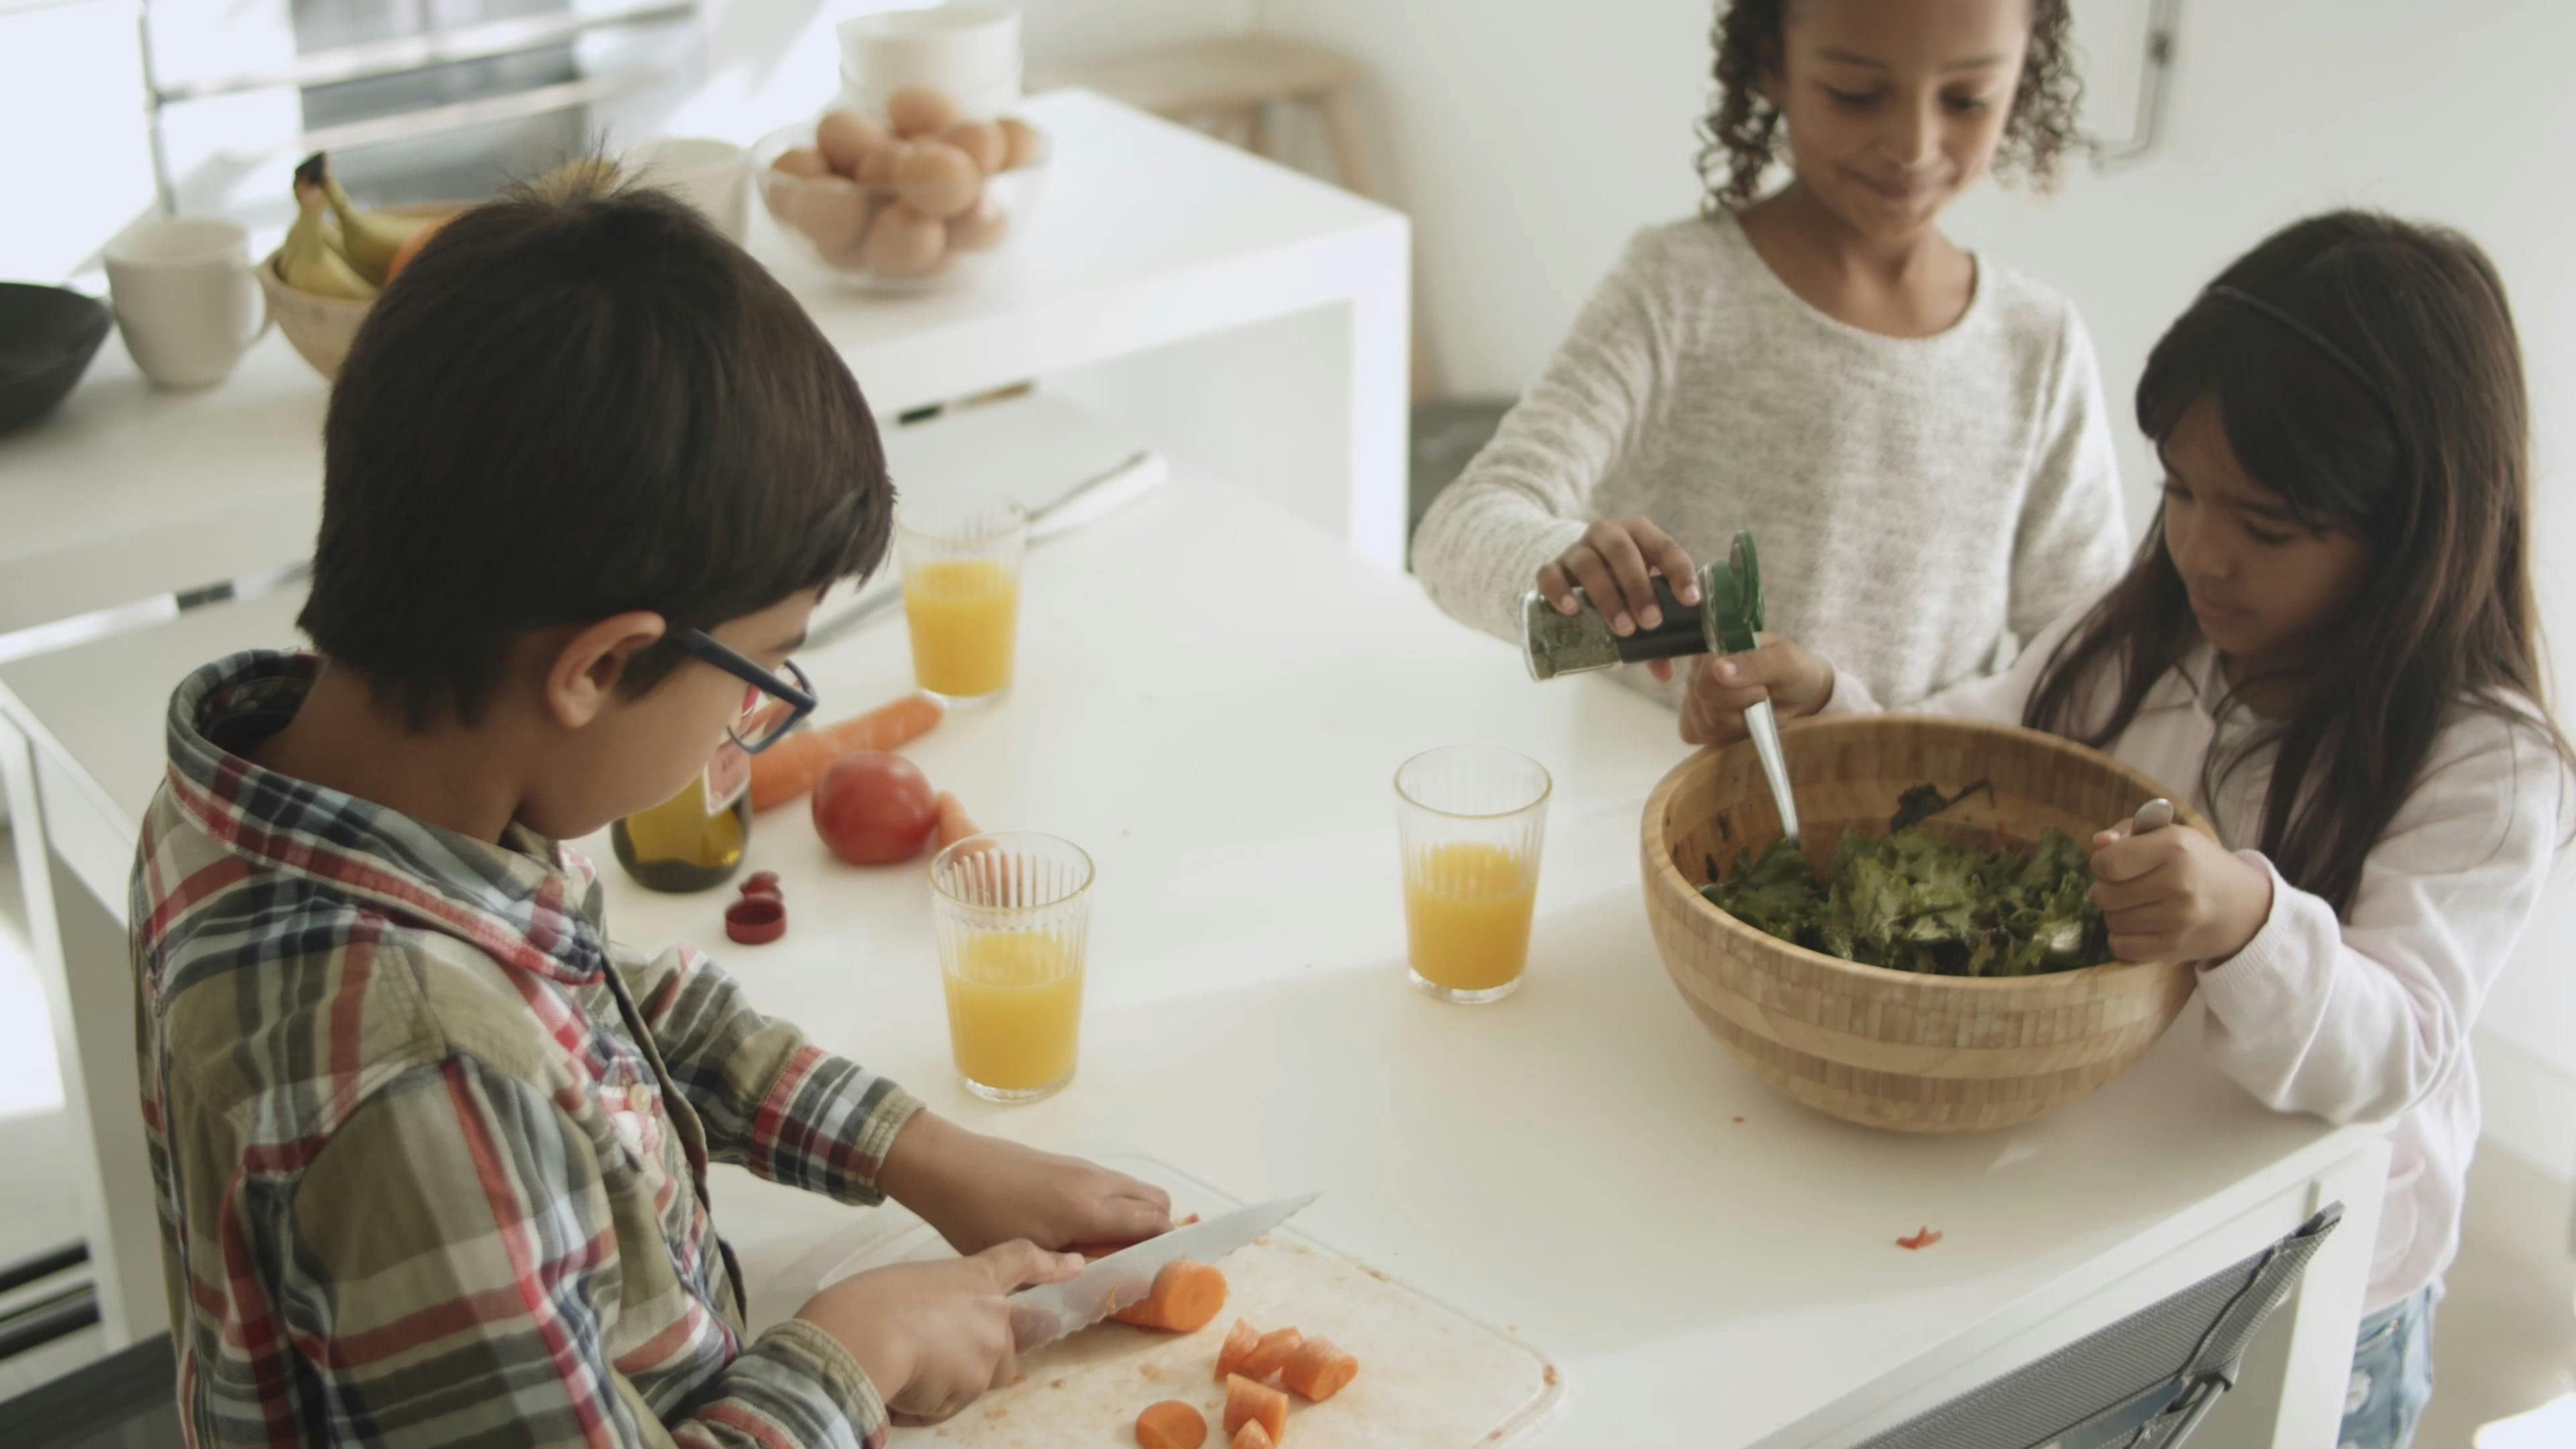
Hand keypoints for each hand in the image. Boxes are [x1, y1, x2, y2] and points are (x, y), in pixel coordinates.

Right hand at [794, 1239, 1082, 1424]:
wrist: (864, 1337)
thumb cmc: (870, 1303)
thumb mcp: (908, 1286)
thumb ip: (938, 1302)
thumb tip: (933, 1333)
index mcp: (974, 1276)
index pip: (1021, 1260)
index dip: (1050, 1263)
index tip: (1077, 1265)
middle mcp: (993, 1312)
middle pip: (1001, 1344)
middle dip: (971, 1357)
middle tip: (926, 1355)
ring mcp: (990, 1351)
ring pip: (976, 1379)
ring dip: (947, 1383)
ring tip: (905, 1370)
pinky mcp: (975, 1387)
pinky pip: (949, 1405)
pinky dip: (925, 1404)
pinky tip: (900, 1390)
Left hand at [878, 1112, 1172, 1256]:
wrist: (948, 1168)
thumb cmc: (981, 1218)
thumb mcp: (1025, 1256)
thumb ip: (1067, 1271)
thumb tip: (1101, 1284)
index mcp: (1092, 1208)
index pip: (1155, 1221)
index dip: (1168, 1246)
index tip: (1163, 1271)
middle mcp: (1097, 1182)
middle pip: (1156, 1200)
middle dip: (1158, 1230)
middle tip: (1136, 1263)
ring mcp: (1083, 1169)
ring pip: (1133, 1189)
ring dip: (1135, 1216)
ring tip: (1108, 1251)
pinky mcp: (1067, 1164)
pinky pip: (1111, 1184)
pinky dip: (1115, 1204)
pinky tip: (1083, 1231)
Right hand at [1536, 519, 1698, 681]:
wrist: (1578, 567)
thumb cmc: (1622, 582)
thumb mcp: (1643, 595)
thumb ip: (1656, 630)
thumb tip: (1664, 673)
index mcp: (1639, 533)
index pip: (1663, 546)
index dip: (1679, 571)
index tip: (1690, 601)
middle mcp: (1607, 534)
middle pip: (1622, 551)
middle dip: (1639, 587)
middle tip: (1651, 622)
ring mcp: (1577, 549)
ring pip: (1588, 564)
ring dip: (1607, 597)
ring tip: (1623, 628)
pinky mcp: (1552, 567)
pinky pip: (1550, 574)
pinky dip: (1559, 591)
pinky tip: (1572, 610)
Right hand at [1679, 636, 1835, 745]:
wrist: (1801, 694)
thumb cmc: (1794, 672)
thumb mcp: (1786, 662)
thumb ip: (1756, 663)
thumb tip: (1719, 670)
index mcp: (1715, 648)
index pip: (1705, 678)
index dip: (1735, 694)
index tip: (1763, 692)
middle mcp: (1697, 669)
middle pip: (1703, 701)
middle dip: (1740, 710)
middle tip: (1765, 702)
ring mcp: (1694, 694)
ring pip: (1703, 723)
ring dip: (1738, 725)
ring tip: (1760, 713)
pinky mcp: (1696, 718)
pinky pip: (1697, 734)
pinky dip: (1725, 736)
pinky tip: (1742, 725)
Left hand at [2088, 820, 2273, 963]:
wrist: (2243, 906)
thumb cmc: (2196, 864)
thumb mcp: (2170, 836)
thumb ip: (2128, 833)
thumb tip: (2099, 842)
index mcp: (2174, 848)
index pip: (2106, 863)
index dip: (2101, 864)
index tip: (2114, 864)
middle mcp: (2178, 884)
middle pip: (2103, 895)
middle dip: (2106, 890)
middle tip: (2126, 887)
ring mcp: (2177, 920)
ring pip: (2111, 922)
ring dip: (2116, 914)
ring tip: (2139, 905)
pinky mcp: (2174, 947)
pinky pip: (2121, 948)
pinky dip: (2123, 939)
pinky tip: (2141, 926)